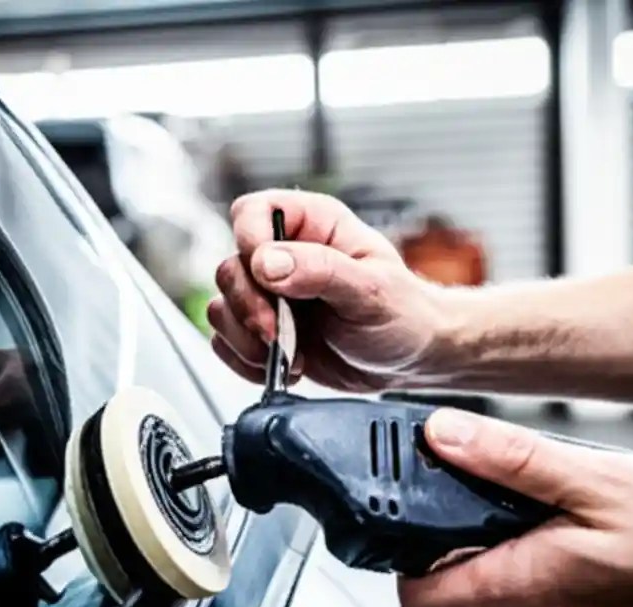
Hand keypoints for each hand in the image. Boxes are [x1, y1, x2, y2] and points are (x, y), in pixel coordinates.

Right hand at [209, 189, 458, 392]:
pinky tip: (287, 367)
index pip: (251, 213)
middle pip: (229, 268)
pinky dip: (248, 362)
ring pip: (222, 309)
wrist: (410, 359)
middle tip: (279, 334)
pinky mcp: (262, 331)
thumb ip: (321, 270)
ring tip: (292, 356)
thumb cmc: (403, 314)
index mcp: (312, 224)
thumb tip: (268, 263)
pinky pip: (227, 344)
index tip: (269, 279)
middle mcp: (284, 255)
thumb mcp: (372, 290)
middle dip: (249, 308)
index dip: (249, 243)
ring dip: (249, 341)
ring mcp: (269, 295)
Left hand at [397, 409, 632, 606]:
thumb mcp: (602, 480)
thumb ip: (514, 460)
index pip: (419, 599)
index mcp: (528, 587)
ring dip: (512, 538)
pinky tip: (587, 524)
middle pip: (458, 585)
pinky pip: (547, 590)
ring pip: (505, 584)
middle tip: (489, 484)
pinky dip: (550, 554)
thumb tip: (445, 435)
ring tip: (554, 499)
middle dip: (461, 532)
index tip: (407, 508)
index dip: (399, 554)